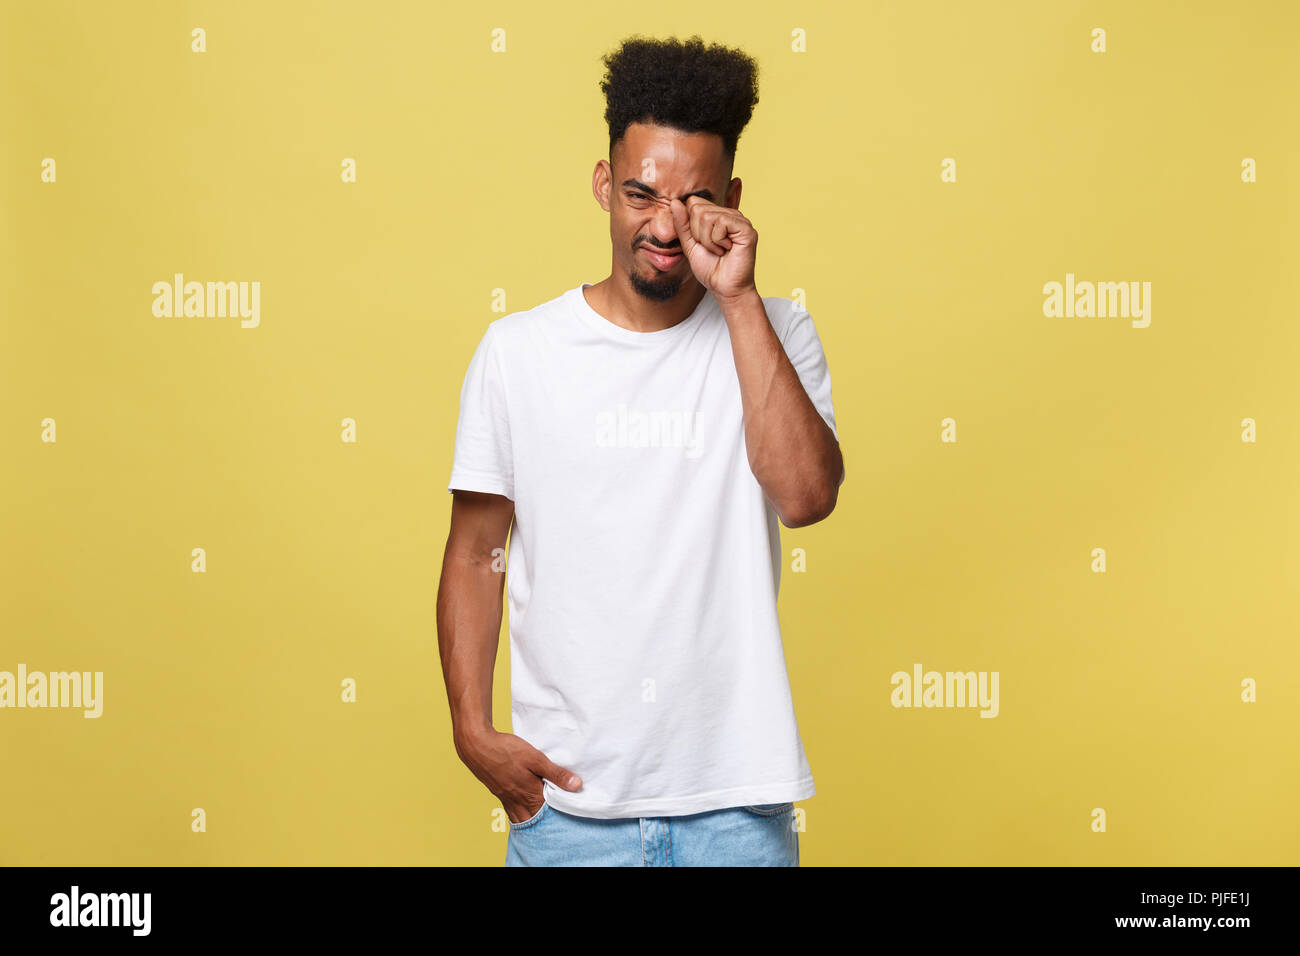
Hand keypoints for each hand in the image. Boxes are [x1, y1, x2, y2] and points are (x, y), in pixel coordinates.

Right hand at [454, 726, 582, 823]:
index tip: (567, 818)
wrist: (476, 745)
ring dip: (530, 820)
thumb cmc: (506, 750)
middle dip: (543, 825)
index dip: (557, 819)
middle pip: (532, 821)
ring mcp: (505, 797)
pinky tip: (522, 807)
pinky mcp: (497, 791)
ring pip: (520, 816)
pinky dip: (519, 813)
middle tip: (555, 824)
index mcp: (529, 795)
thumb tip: (577, 786)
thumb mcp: (536, 758)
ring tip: (541, 819)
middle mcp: (516, 800)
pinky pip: (511, 809)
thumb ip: (556, 773)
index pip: (547, 816)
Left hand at [669, 195, 757, 303]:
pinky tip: (727, 249)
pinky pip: (720, 222)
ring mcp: (739, 219)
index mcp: (718, 215)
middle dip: (698, 234)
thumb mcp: (689, 244)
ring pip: (707, 216)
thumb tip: (674, 202)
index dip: (690, 226)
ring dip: (707, 240)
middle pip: (697, 208)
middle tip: (712, 248)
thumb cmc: (710, 269)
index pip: (693, 203)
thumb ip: (682, 223)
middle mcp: (730, 214)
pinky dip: (717, 241)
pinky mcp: (746, 228)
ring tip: (719, 250)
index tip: (701, 243)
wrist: (725, 288)